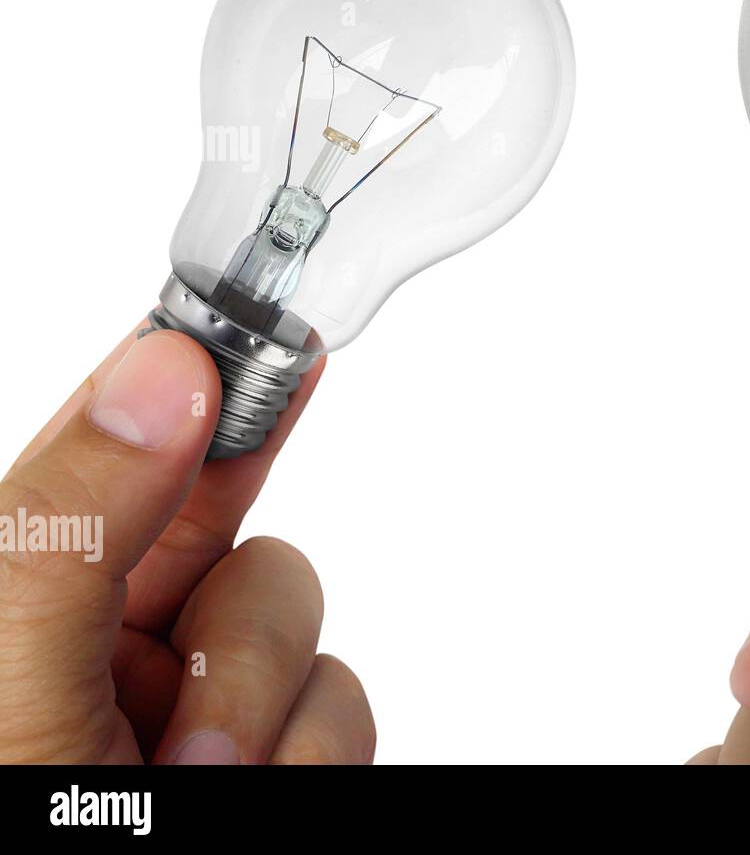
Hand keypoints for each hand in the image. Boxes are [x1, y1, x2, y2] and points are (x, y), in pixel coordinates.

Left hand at [0, 325, 373, 763]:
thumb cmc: (5, 829)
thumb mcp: (13, 671)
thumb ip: (76, 519)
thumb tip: (163, 371)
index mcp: (30, 603)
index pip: (120, 457)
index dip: (188, 385)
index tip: (257, 319)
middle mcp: (119, 645)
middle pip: (234, 536)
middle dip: (236, 612)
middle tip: (220, 610)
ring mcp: (204, 702)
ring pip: (300, 621)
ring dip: (259, 700)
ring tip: (191, 775)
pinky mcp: (281, 750)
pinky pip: (342, 705)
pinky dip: (308, 754)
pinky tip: (251, 786)